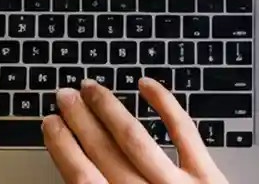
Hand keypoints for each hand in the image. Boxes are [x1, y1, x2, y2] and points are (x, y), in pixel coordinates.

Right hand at [44, 79, 228, 183]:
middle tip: (65, 96)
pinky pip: (184, 131)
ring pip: (135, 138)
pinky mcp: (208, 175)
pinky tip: (146, 85)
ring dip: (109, 109)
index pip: (82, 179)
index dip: (63, 148)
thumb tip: (79, 177)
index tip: (50, 125)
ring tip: (91, 87)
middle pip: (104, 152)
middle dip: (80, 120)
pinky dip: (164, 103)